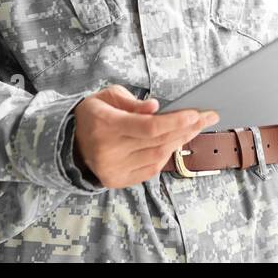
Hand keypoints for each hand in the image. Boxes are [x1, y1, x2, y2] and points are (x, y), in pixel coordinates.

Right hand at [73, 84, 218, 188]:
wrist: (70, 143)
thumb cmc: (94, 114)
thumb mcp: (108, 96)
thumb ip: (132, 102)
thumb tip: (155, 107)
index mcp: (105, 124)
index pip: (148, 127)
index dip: (175, 121)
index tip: (196, 113)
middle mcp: (108, 150)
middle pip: (158, 142)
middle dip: (187, 128)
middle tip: (207, 117)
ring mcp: (113, 169)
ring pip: (157, 157)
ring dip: (180, 141)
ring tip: (195, 128)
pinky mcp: (117, 181)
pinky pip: (150, 170)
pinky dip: (166, 155)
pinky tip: (175, 142)